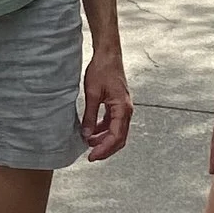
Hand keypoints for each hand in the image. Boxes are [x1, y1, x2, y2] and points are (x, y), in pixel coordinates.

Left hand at [80, 43, 133, 162]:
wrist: (108, 55)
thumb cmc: (102, 70)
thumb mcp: (92, 93)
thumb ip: (90, 116)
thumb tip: (86, 135)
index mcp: (122, 108)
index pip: (115, 136)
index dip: (103, 149)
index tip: (92, 156)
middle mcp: (127, 110)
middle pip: (119, 138)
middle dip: (106, 149)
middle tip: (91, 157)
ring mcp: (124, 108)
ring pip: (117, 132)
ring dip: (105, 140)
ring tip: (89, 144)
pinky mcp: (119, 105)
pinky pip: (114, 123)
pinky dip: (105, 130)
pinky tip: (93, 132)